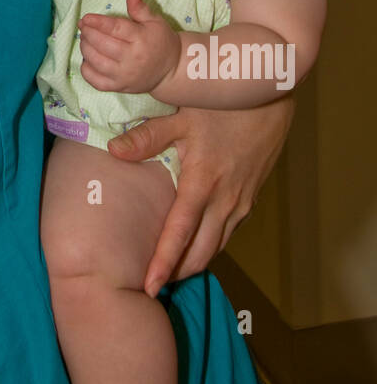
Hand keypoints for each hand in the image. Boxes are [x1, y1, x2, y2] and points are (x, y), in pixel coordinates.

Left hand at [78, 0, 180, 93]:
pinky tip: (87, 58)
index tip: (86, 18)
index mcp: (141, 39)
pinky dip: (85, 69)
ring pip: (96, 61)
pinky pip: (95, 80)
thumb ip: (140, 7)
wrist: (170, 71)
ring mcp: (124, 76)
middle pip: (102, 44)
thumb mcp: (155, 21)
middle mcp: (132, 59)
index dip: (98, 22)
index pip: (115, 29)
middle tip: (84, 26)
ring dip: (85, 48)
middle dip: (88, 33)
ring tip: (85, 39)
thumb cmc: (161, 42)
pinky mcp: (118, 87)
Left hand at [105, 97, 296, 295]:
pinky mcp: (252, 198)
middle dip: (178, 272)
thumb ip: (147, 137)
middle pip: (201, 252)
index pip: (180, 234)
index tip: (149, 287)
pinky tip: (198, 246)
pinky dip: (212, 245)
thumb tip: (113, 151)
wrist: (271, 96)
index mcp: (203, 182)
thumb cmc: (223, 103)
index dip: (163, 263)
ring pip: (218, 246)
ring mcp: (242, 201)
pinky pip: (230, 232)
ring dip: (196, 262)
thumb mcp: (182, 114)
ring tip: (171, 273)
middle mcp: (226, 200)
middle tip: (154, 287)